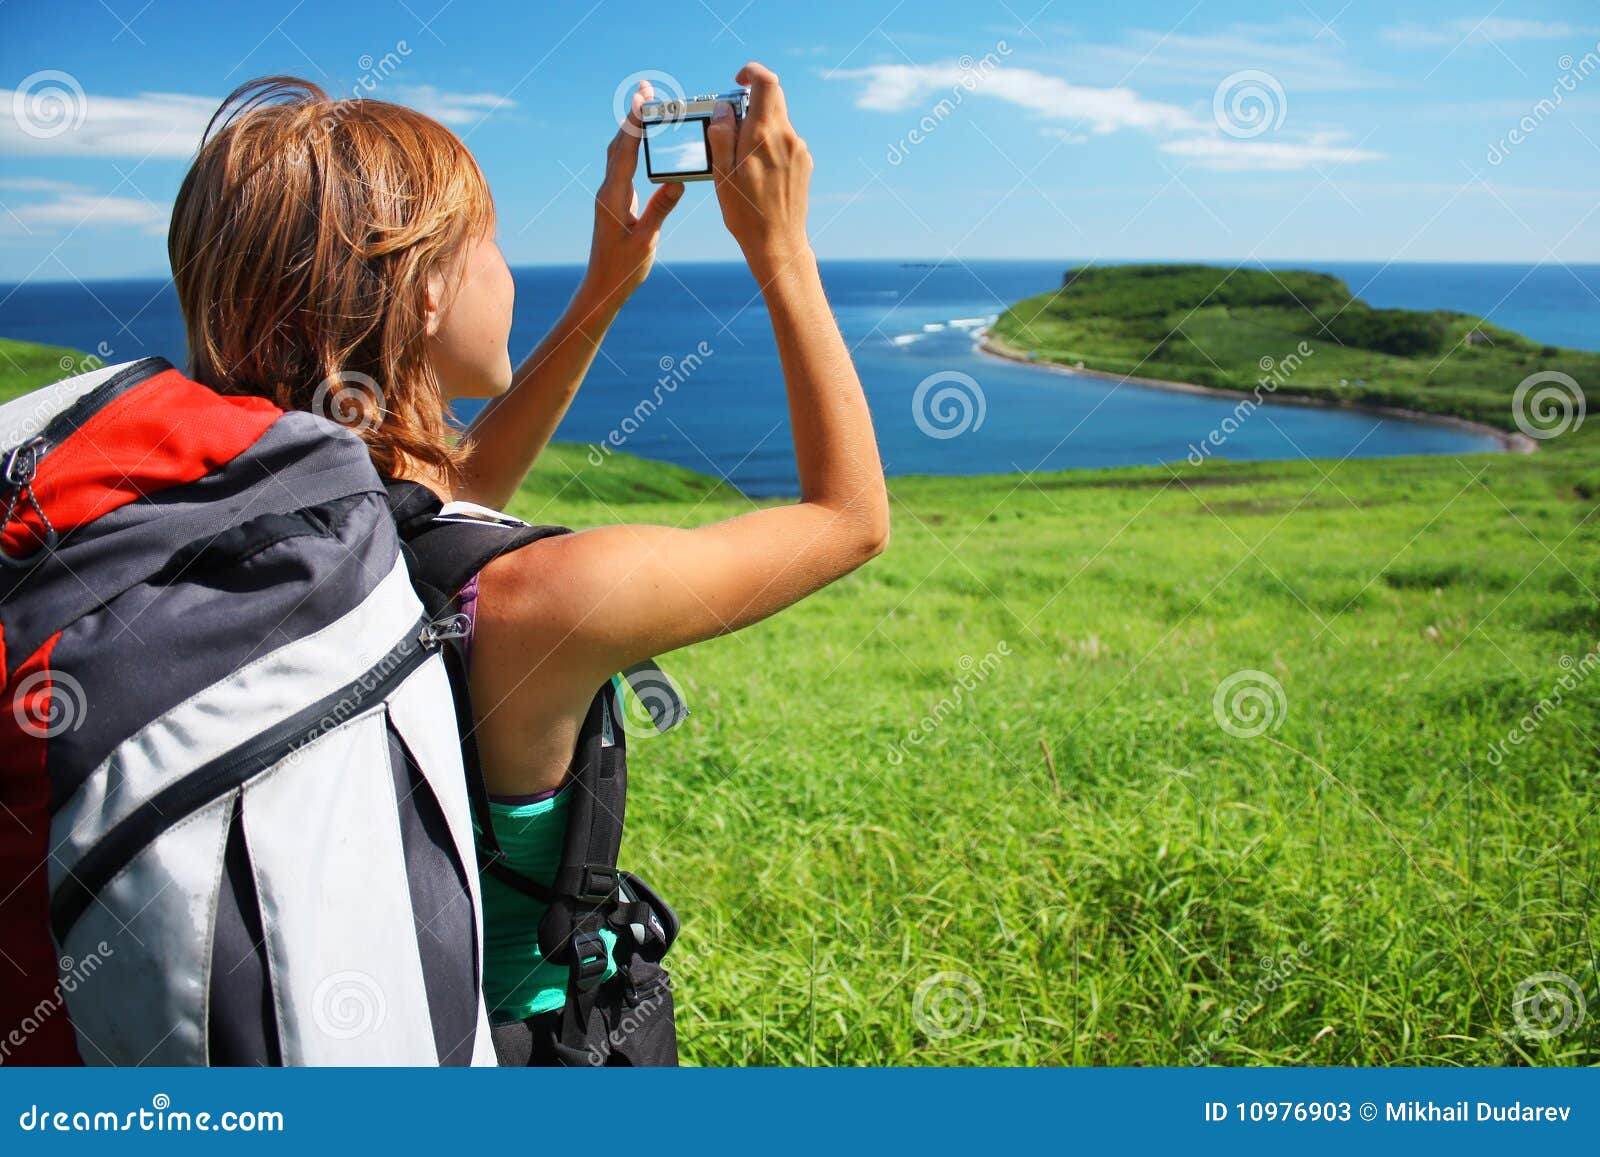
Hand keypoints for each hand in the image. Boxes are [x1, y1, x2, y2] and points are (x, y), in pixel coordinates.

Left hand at [576, 80, 683, 318]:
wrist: (602, 288)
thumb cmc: (622, 270)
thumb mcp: (646, 242)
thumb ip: (659, 211)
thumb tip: (678, 182)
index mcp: (614, 198)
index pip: (625, 153)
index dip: (634, 124)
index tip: (642, 98)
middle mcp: (608, 191)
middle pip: (619, 144)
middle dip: (632, 115)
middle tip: (645, 88)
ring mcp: (610, 195)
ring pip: (619, 152)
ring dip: (631, 127)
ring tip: (645, 103)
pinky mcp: (615, 201)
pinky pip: (623, 165)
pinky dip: (633, 145)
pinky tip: (643, 139)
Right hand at [707, 62, 812, 275]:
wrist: (778, 242)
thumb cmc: (745, 212)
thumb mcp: (722, 173)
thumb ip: (721, 134)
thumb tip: (724, 108)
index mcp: (764, 135)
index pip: (767, 82)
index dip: (751, 73)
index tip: (738, 82)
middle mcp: (786, 136)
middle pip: (772, 100)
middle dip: (749, 104)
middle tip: (730, 127)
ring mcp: (799, 149)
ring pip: (777, 122)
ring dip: (758, 129)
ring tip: (742, 161)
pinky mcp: (805, 162)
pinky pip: (784, 141)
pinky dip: (769, 145)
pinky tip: (758, 174)